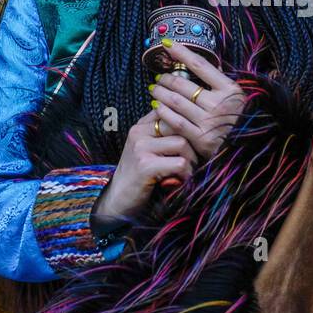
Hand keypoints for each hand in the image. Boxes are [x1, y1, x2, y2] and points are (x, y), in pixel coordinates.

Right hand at [94, 108, 197, 225]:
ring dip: (190, 160)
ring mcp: (140, 148)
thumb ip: (163, 137)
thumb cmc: (139, 176)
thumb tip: (192, 126)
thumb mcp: (148, 150)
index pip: (170, 112)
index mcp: (140, 126)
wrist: (118, 200)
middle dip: (192, 144)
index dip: (186, 127)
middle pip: (178, 126)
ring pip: (182, 143)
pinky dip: (185, 174)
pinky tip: (180, 181)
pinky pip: (179, 163)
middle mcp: (138, 132)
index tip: (192, 142)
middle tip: (194, 160)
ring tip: (186, 172)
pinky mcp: (145, 165)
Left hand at [148, 40, 245, 162]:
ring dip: (161, 93)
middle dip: (166, 78)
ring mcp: (209, 122)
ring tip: (154, 89)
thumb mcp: (237, 97)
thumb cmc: (239, 120)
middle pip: (183, 84)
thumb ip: (220, 80)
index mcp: (230, 89)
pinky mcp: (200, 139)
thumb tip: (202, 61)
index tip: (167, 44)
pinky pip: (175, 121)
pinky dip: (163, 112)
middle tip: (159, 77)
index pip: (200, 65)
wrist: (246, 151)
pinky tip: (157, 107)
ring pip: (176, 102)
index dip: (181, 52)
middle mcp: (219, 104)